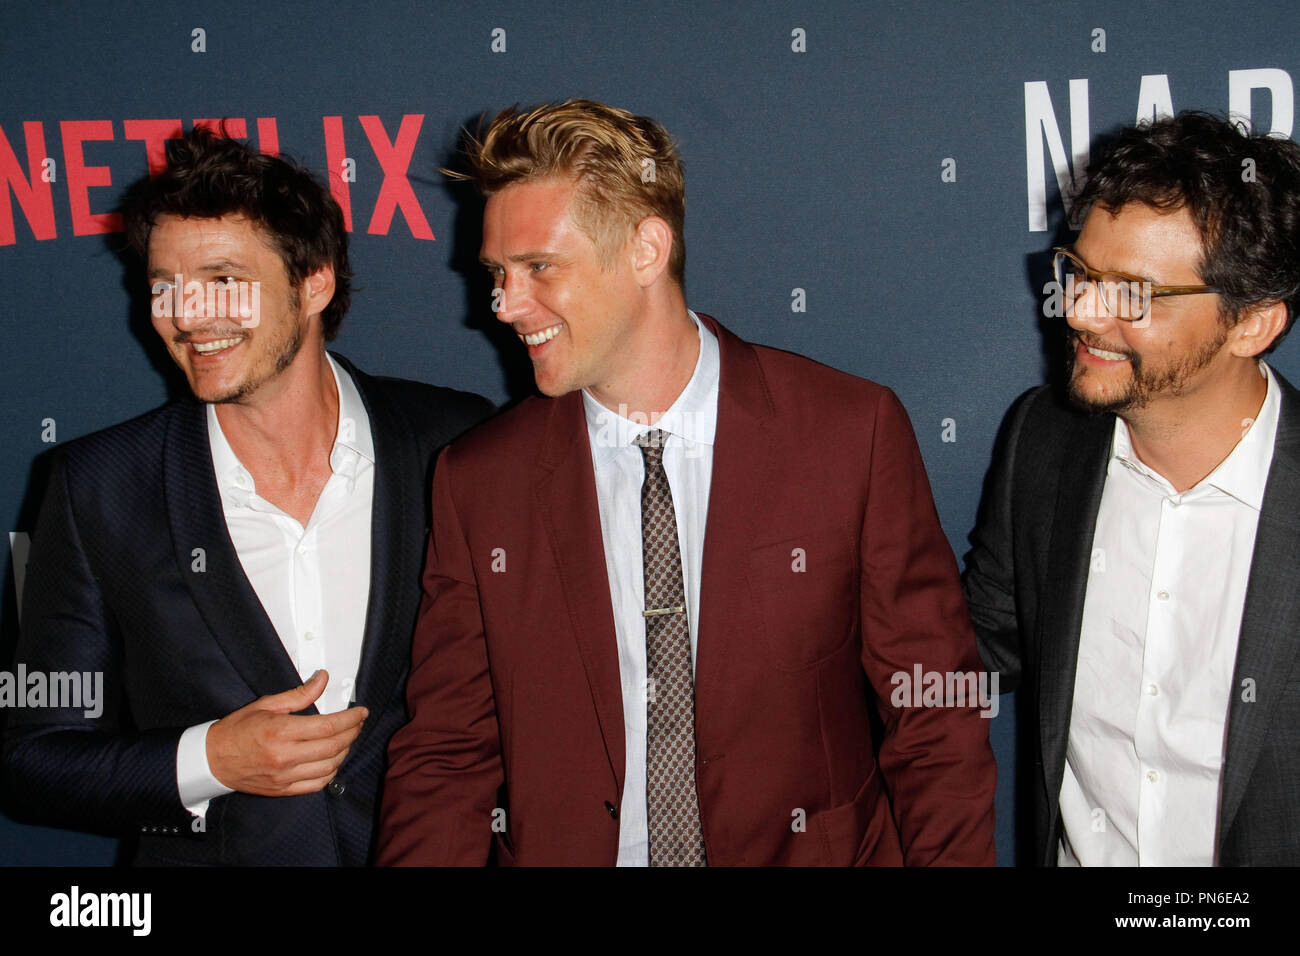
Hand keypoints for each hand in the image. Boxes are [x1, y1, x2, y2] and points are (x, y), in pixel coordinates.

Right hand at [206, 670, 367, 796]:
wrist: (212, 760)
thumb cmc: (237, 730)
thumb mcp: (267, 704)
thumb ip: (299, 694)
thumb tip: (322, 679)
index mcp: (280, 732)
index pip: (328, 726)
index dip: (350, 719)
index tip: (361, 712)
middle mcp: (285, 756)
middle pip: (334, 746)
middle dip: (353, 732)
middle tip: (357, 723)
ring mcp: (285, 776)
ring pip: (330, 767)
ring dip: (345, 751)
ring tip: (346, 738)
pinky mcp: (284, 790)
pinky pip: (318, 784)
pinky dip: (332, 772)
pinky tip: (332, 760)